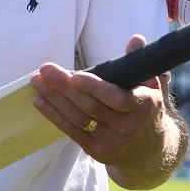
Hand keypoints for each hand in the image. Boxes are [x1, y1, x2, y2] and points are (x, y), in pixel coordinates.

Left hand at [30, 34, 183, 188]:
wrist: (150, 151)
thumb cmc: (147, 110)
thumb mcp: (152, 85)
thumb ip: (139, 61)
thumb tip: (135, 39)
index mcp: (143, 106)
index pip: (117, 98)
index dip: (94, 88)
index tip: (75, 76)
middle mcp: (128, 126)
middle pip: (91, 106)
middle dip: (65, 87)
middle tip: (46, 70)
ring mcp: (111, 141)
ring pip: (78, 118)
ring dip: (54, 99)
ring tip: (38, 82)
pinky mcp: (97, 151)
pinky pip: (71, 131)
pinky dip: (54, 115)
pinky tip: (41, 101)